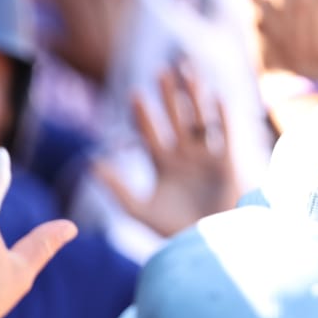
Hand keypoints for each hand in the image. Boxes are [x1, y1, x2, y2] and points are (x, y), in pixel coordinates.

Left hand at [96, 65, 240, 236]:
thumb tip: (90, 163)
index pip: (150, 134)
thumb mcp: (138, 210)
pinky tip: (215, 96)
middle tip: (160, 71)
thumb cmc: (173, 231)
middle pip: (174, 119)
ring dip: (193, 96)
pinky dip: (220, 116)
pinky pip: (224, 134)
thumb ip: (115, 187)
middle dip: (167, 96)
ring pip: (199, 119)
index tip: (134, 95)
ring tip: (187, 72)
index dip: (143, 115)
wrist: (208, 245)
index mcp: (163, 165)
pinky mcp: (227, 163)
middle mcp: (184, 156)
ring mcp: (206, 157)